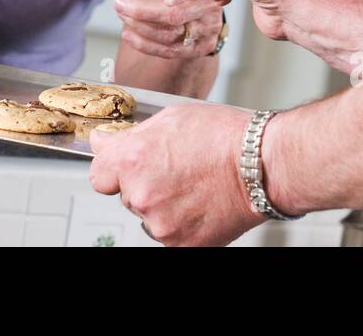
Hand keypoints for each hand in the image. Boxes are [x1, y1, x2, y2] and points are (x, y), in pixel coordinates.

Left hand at [88, 104, 262, 245]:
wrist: (263, 165)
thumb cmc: (224, 137)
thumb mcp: (171, 118)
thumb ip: (131, 136)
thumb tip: (104, 143)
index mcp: (133, 160)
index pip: (99, 175)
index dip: (113, 168)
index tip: (124, 165)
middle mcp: (141, 194)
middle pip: (127, 194)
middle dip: (145, 183)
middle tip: (177, 169)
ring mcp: (160, 223)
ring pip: (149, 215)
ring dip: (163, 204)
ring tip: (194, 184)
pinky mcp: (181, 244)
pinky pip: (170, 233)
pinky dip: (182, 221)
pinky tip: (201, 202)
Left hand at [107, 0, 224, 57]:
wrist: (201, 11)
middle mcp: (208, 9)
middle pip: (175, 17)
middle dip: (143, 12)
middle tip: (119, 4)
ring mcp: (205, 31)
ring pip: (170, 36)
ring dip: (140, 27)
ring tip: (122, 15)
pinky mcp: (198, 49)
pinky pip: (169, 52)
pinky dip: (145, 44)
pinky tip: (127, 34)